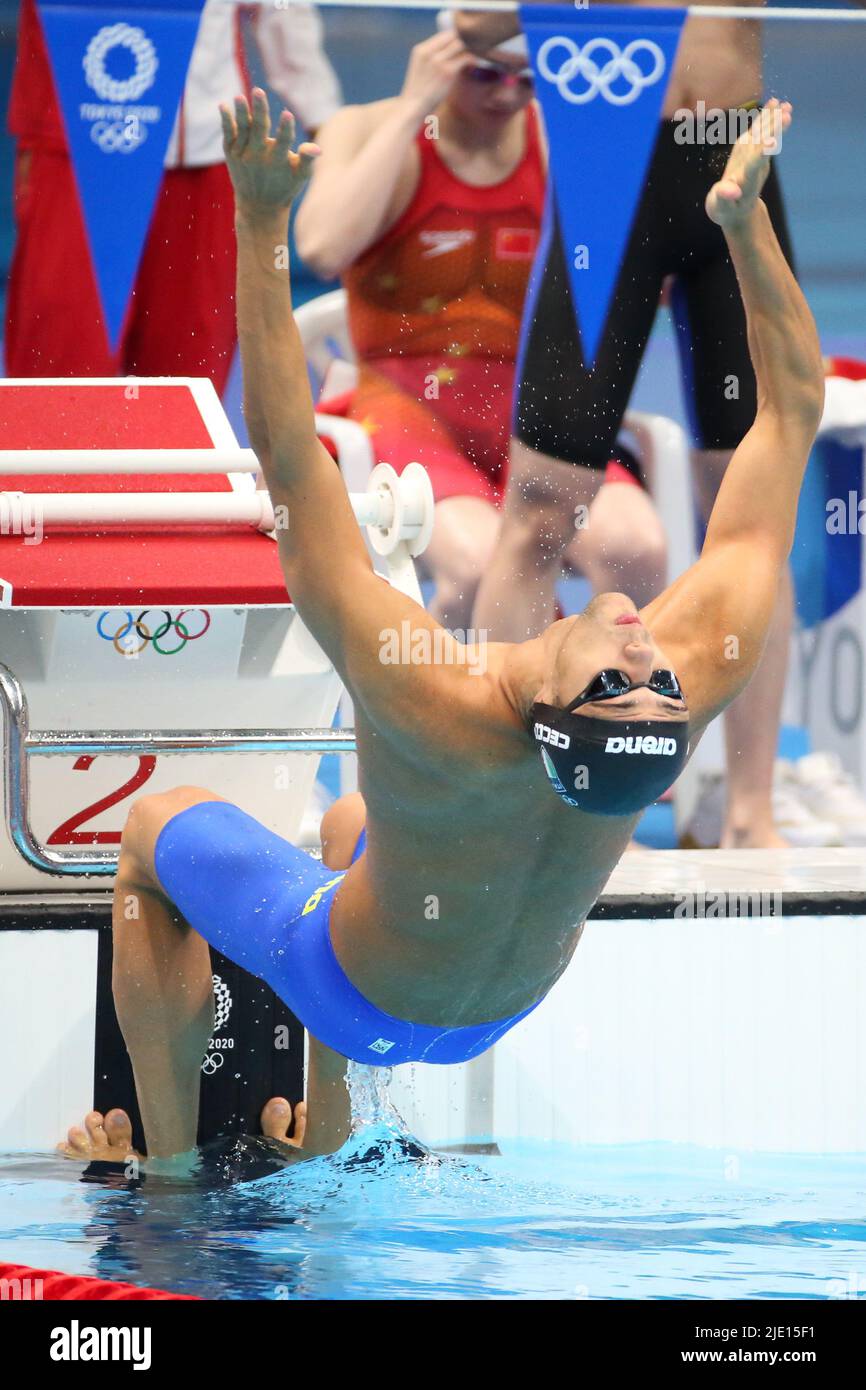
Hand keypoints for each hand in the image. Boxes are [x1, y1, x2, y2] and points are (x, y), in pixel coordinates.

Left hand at [220, 88, 319, 219]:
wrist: (258, 206)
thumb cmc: (284, 186)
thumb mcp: (300, 176)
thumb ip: (307, 160)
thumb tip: (317, 149)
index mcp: (278, 161)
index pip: (283, 141)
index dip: (286, 128)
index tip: (287, 114)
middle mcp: (259, 157)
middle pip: (259, 130)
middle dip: (259, 110)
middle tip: (258, 91)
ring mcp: (243, 155)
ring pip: (242, 129)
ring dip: (240, 112)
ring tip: (239, 97)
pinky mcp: (231, 153)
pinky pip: (228, 134)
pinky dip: (225, 121)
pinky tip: (223, 105)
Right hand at [399, 31, 471, 117]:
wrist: (412, 108)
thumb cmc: (419, 93)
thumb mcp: (420, 69)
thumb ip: (432, 58)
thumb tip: (453, 52)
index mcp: (421, 50)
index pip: (444, 34)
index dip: (456, 38)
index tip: (464, 45)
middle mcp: (429, 52)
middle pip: (453, 36)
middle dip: (465, 41)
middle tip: (474, 50)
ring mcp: (438, 61)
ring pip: (460, 44)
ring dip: (470, 48)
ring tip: (476, 56)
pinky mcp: (448, 72)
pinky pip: (466, 58)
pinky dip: (473, 59)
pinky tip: (475, 64)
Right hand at [705, 99, 791, 228]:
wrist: (737, 211)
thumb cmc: (724, 210)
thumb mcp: (720, 208)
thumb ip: (724, 197)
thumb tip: (731, 190)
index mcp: (746, 180)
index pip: (755, 164)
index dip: (763, 152)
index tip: (772, 141)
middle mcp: (754, 167)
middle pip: (763, 146)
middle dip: (773, 131)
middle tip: (786, 115)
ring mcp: (755, 158)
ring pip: (765, 136)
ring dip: (775, 121)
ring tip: (786, 106)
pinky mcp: (753, 152)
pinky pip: (761, 132)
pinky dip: (768, 118)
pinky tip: (776, 104)